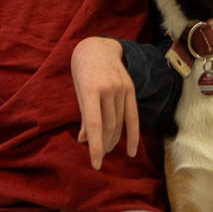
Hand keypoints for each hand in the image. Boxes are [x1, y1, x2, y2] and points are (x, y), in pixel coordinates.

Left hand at [71, 36, 140, 169]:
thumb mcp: (79, 92)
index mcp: (90, 88)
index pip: (93, 123)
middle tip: (100, 156)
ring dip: (114, 139)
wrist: (97, 48)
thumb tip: (84, 140)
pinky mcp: (130, 88)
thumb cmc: (82, 72)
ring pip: (119, 122)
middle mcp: (108, 88)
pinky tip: (132, 150)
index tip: (95, 163)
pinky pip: (133, 116)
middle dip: (104, 143)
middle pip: (108, 124)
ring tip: (109, 149)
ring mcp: (122, 87)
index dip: (95, 145)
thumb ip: (84, 116)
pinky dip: (133, 135)